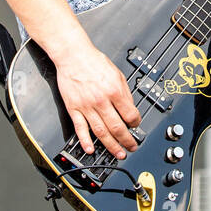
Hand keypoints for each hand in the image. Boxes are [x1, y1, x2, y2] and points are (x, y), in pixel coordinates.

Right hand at [53, 41, 141, 157]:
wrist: (73, 56)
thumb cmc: (94, 62)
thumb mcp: (117, 74)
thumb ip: (125, 93)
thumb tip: (130, 109)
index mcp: (114, 91)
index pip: (130, 114)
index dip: (136, 123)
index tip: (136, 126)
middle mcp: (101, 101)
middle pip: (117, 127)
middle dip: (127, 140)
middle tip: (131, 148)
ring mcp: (86, 106)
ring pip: (100, 132)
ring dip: (111, 145)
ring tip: (118, 154)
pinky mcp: (74, 108)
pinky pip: (80, 128)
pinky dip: (85, 141)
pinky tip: (90, 149)